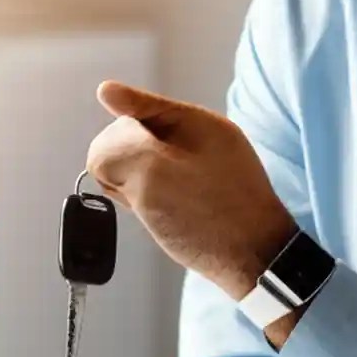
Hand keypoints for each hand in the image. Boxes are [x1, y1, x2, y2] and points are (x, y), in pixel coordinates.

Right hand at [85, 81, 297, 299]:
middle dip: (122, 158)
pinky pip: (147, 189)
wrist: (254, 263)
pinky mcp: (186, 199)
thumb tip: (103, 153)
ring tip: (148, 206)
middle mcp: (194, 143)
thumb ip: (118, 150)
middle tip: (137, 186)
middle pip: (130, 135)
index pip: (146, 105)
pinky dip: (140, 201)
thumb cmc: (211, 217)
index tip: (105, 93)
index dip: (124, 103)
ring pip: (134, 165)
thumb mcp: (155, 176)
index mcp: (198, 125)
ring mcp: (190, 172)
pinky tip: (151, 215)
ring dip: (128, 183)